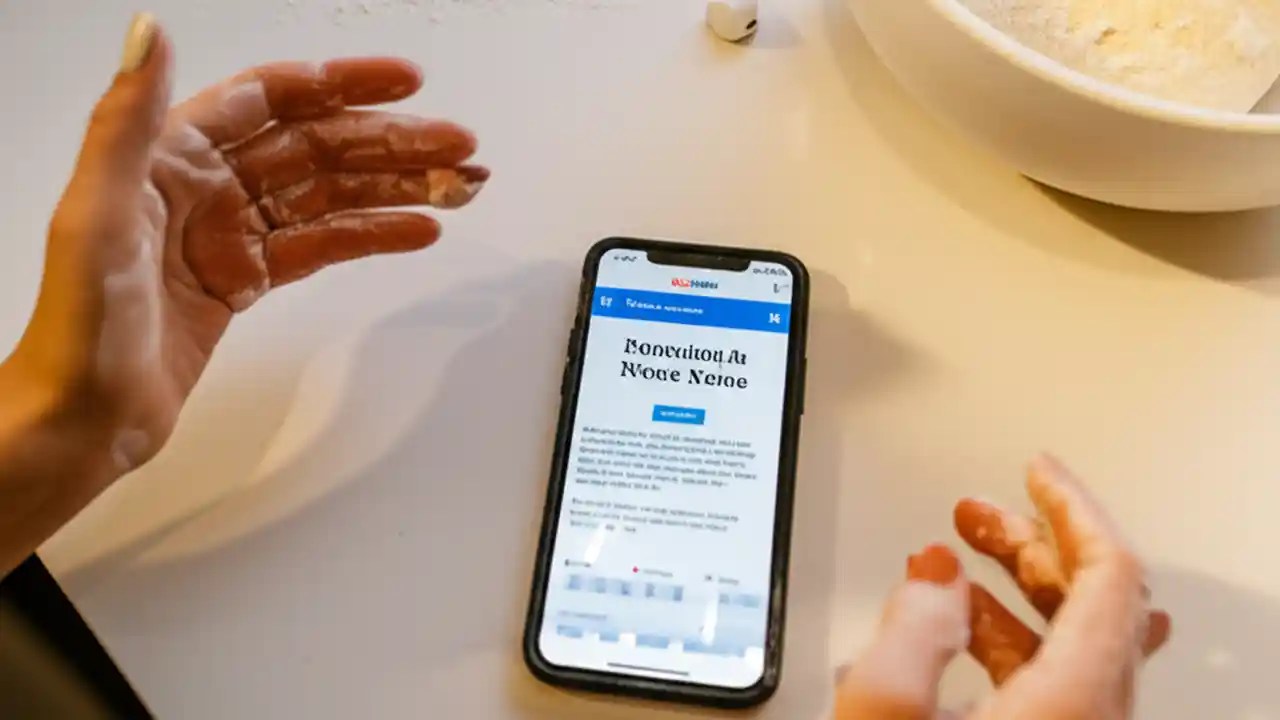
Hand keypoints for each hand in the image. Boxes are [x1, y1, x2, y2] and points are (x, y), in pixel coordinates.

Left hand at [9, 14, 485, 475]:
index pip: (272, 100)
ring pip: (331, 195)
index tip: (402, 83)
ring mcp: (231, 233)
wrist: (85, 419)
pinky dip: (372, 234)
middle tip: (457, 145)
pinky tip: (415, 228)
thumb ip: (125, 120)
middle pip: (319, 147)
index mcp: (170, 157)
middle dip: (393, 143)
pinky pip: (323, 245)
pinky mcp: (247, 279)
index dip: (342, 85)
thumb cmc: (77, 328)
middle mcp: (207, 186)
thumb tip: (149, 33)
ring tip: (457, 186)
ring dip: (396, 186)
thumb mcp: (94, 214)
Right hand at [834, 456, 1171, 719]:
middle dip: (1029, 542)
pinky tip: (955, 628)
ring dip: (1014, 588)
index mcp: (1076, 698)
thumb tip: (934, 570)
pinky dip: (1009, 636)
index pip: (1111, 573)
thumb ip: (911, 627)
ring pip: (1072, 642)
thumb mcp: (886, 711)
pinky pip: (1051, 678)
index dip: (1072, 507)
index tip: (1039, 470)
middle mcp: (1093, 717)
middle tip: (981, 511)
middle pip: (1094, 603)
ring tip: (954, 560)